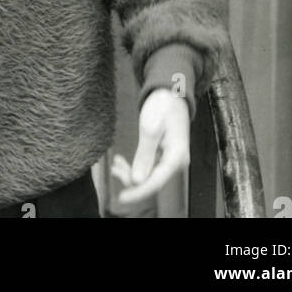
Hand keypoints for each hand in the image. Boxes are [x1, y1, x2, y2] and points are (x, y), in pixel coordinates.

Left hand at [111, 89, 189, 206]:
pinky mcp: (163, 156)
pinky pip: (148, 168)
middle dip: (131, 179)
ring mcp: (170, 160)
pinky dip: (134, 166)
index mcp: (176, 157)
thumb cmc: (162, 106)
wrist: (170, 92)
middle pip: (151, 182)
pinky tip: (121, 161)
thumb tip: (138, 181)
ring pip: (148, 176)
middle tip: (114, 167)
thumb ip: (144, 156)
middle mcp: (176, 163)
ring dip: (130, 173)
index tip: (121, 198)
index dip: (138, 193)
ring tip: (116, 162)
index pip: (156, 182)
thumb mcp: (150, 128)